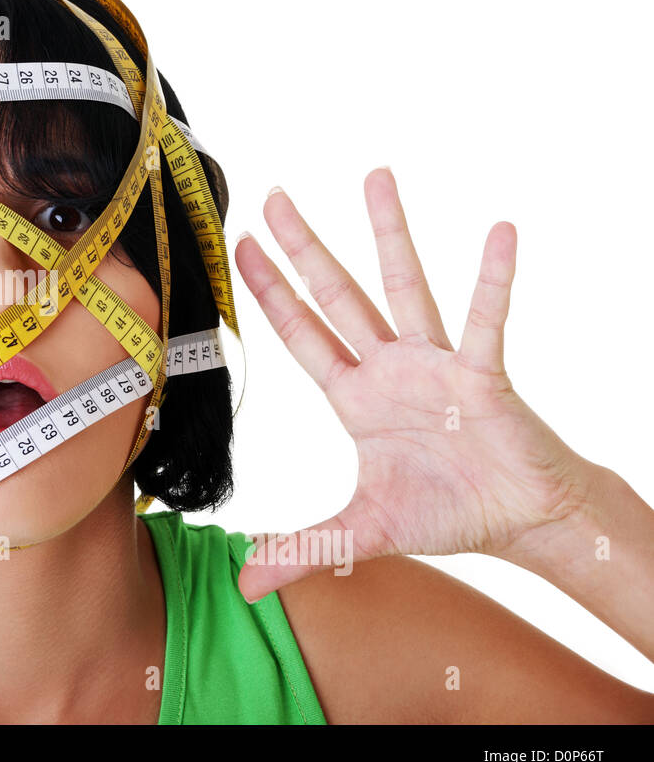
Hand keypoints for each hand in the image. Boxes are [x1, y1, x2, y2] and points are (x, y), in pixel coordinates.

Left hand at [232, 168, 590, 602]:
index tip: (241, 248)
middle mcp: (388, 368)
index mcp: (354, 396)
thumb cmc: (446, 512)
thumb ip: (303, 549)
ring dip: (388, 235)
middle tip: (273, 195)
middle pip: (336, 295)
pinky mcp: (485, 375)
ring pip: (404, 287)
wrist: (519, 520)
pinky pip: (487, 321)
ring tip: (374, 177)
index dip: (270, 294)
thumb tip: (244, 584)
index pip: (301, 334)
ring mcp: (436, 364)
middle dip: (303, 248)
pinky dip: (493, 280)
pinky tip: (500, 232)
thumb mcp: (362, 532)